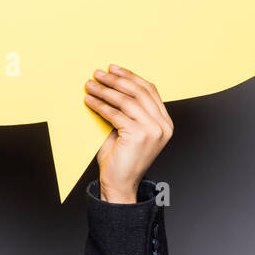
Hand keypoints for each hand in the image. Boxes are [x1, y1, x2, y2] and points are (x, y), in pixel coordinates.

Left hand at [83, 64, 172, 202]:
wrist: (119, 185)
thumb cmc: (121, 159)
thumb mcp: (127, 131)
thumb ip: (126, 111)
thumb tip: (109, 86)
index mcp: (165, 122)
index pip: (149, 90)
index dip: (130, 77)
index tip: (114, 69)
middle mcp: (163, 125)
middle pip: (139, 92)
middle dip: (116, 80)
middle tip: (98, 73)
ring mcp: (154, 130)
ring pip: (127, 101)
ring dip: (106, 90)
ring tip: (90, 84)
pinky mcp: (140, 135)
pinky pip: (116, 114)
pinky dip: (100, 105)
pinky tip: (89, 100)